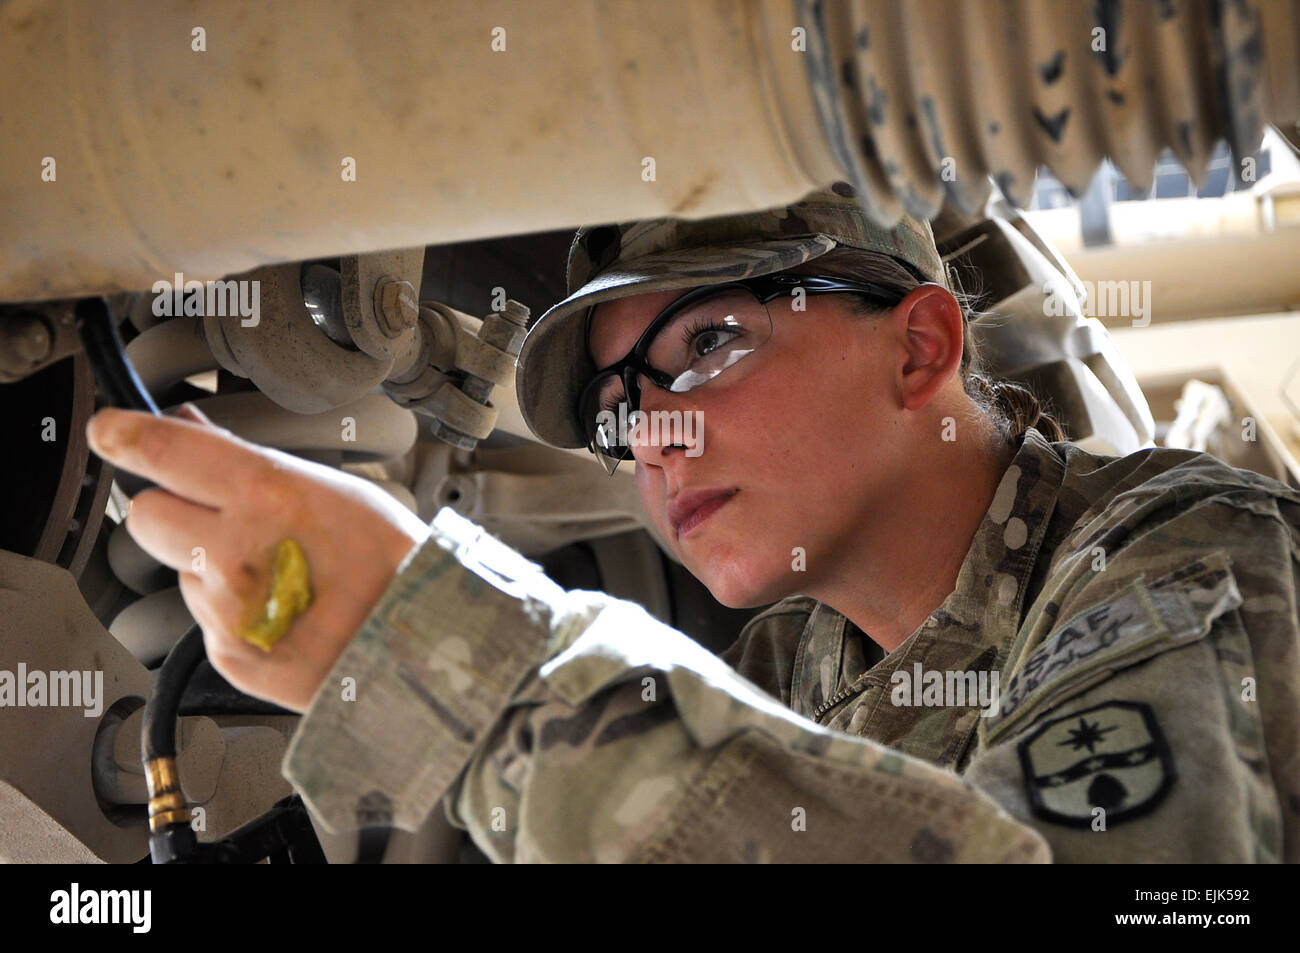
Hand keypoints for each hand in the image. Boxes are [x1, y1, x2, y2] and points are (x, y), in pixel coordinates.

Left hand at [86, 404, 430, 712]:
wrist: (423, 649)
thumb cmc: (398, 566)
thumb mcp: (337, 491)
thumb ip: (255, 463)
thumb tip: (195, 432)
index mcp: (266, 496)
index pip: (163, 452)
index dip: (124, 434)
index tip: (109, 430)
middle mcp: (234, 551)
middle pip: (148, 515)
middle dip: (174, 510)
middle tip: (219, 518)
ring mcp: (226, 610)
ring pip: (181, 571)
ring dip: (212, 569)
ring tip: (282, 577)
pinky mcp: (228, 656)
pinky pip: (208, 622)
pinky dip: (235, 616)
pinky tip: (285, 611)